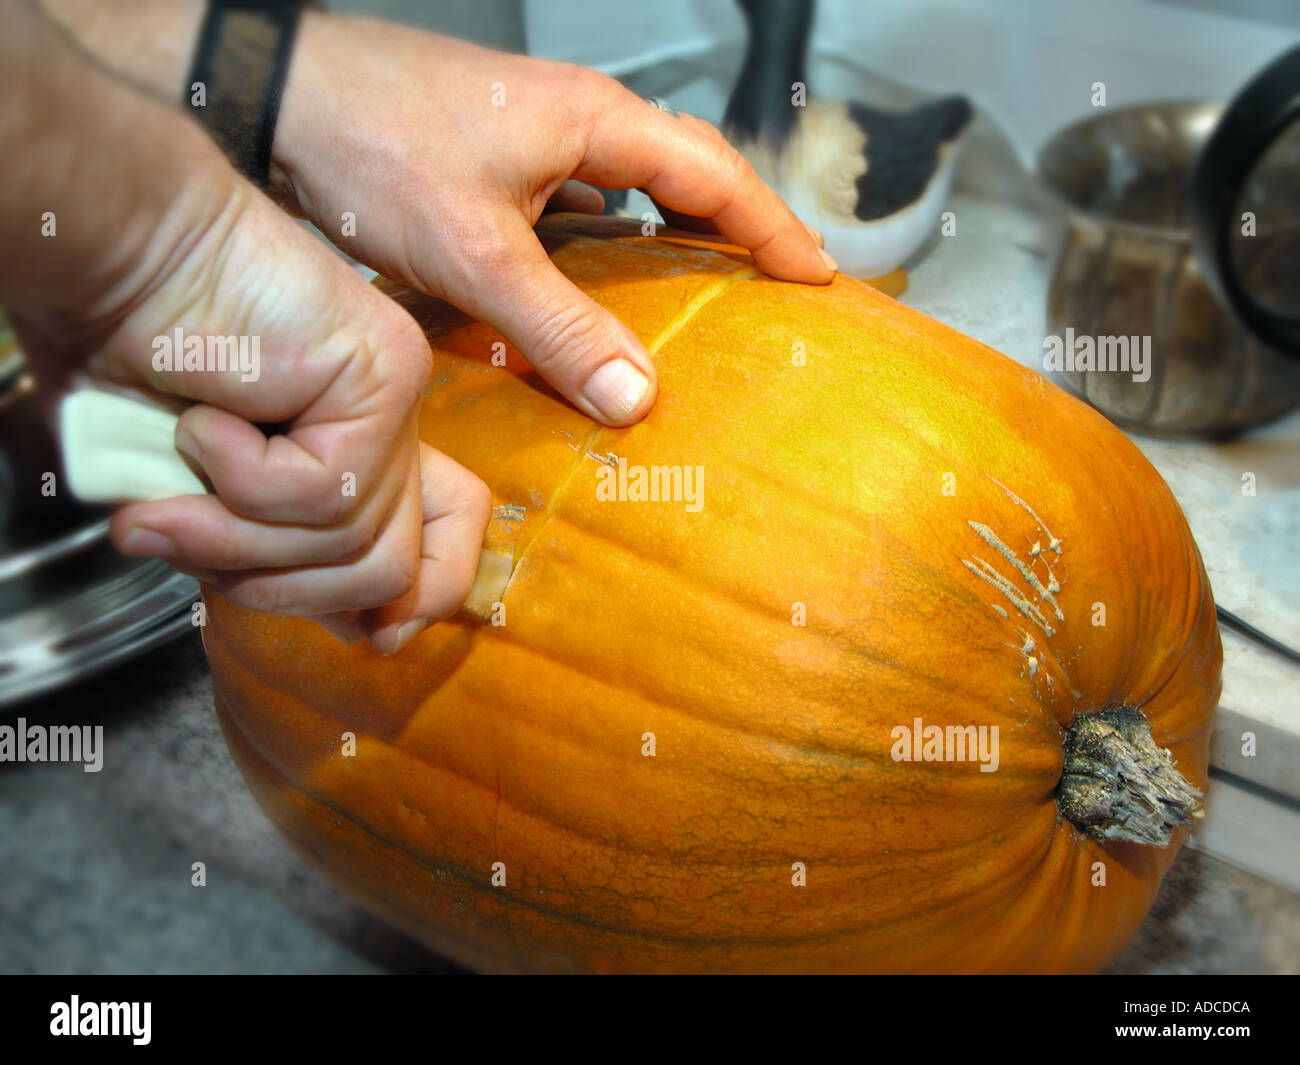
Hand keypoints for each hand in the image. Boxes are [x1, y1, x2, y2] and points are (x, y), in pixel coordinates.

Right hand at [3, 5, 486, 651]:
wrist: (114, 255)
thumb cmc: (134, 362)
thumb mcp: (201, 495)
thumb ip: (271, 555)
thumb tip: (356, 630)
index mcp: (360, 450)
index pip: (440, 548)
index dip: (406, 605)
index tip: (360, 636)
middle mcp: (390, 426)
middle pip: (392, 569)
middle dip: (281, 586)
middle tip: (187, 539)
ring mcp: (393, 398)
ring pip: (357, 545)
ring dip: (240, 538)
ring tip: (176, 480)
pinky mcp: (381, 376)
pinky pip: (326, 494)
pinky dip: (240, 479)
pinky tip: (205, 418)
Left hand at [269, 13, 835, 426]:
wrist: (269, 95)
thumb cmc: (369, 148)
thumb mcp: (475, 252)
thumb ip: (559, 327)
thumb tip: (639, 397)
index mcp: (592, 121)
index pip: (714, 172)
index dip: (770, 225)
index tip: (816, 274)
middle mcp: (573, 118)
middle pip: (684, 166)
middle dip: (737, 221)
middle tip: (778, 275)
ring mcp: (531, 134)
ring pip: (630, 181)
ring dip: (673, 227)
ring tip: (706, 280)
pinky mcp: (492, 157)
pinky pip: (578, 196)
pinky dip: (608, 235)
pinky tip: (598, 275)